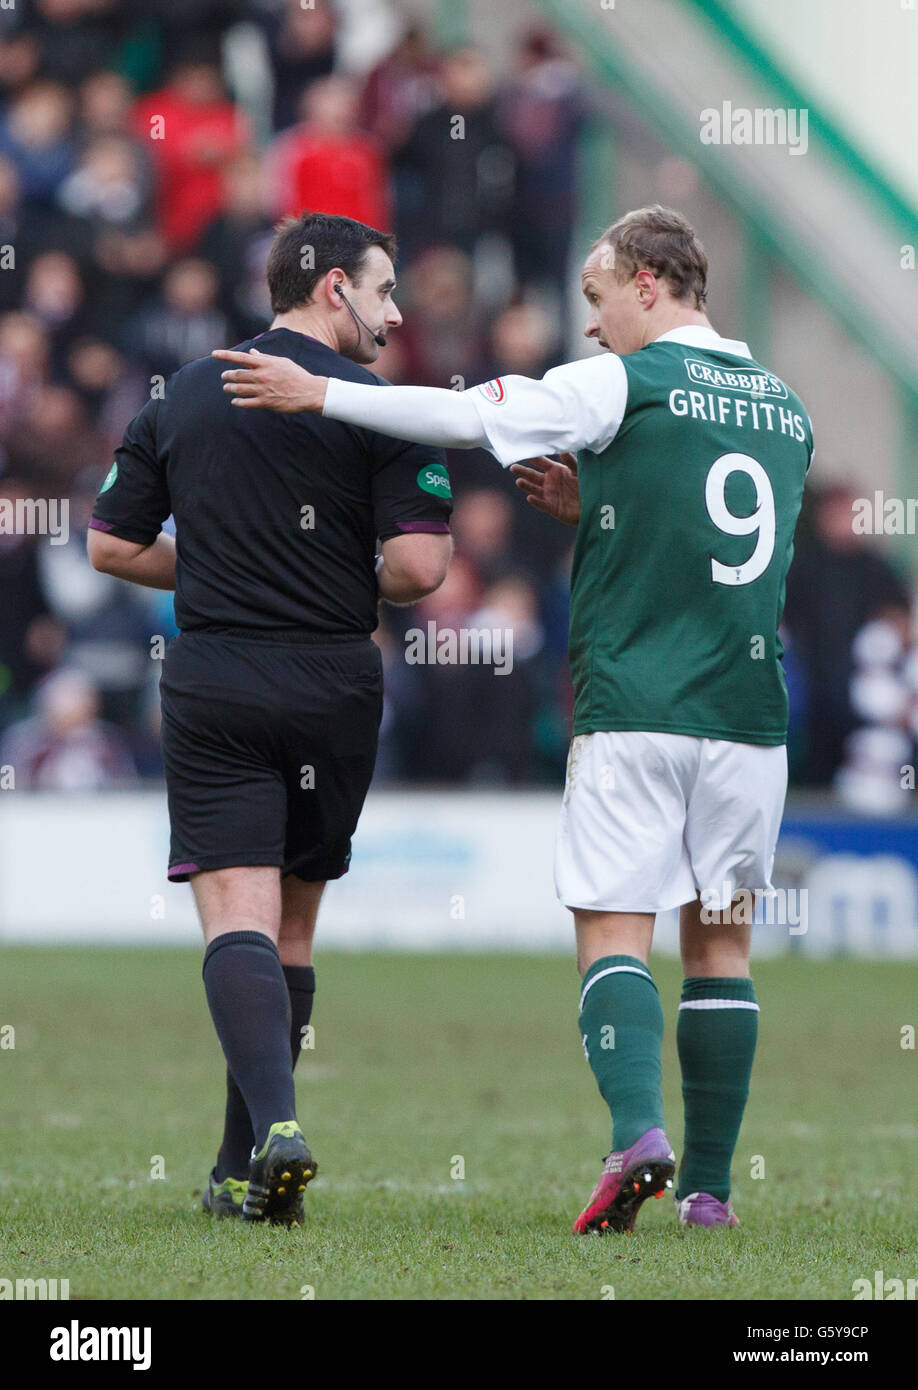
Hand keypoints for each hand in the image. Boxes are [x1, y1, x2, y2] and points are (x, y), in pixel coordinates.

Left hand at [212, 348, 328, 412]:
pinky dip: (238, 402)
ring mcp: (263, 390)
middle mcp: (262, 376)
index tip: (214, 354)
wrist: (309, 391)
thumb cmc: (296, 375)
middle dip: (228, 375)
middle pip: (237, 374)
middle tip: (224, 376)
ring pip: (239, 389)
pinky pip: (247, 403)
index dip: (226, 355)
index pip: (241, 358)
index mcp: (265, 364)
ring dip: (230, 388)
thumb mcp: (282, 362)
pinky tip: (234, 402)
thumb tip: (252, 353)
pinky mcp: (266, 402)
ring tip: (227, 388)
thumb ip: (265, 358)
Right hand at [509, 452, 579, 524]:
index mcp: (555, 470)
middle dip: (522, 471)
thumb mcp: (579, 471)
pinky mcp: (551, 507)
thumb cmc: (586, 484)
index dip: (533, 457)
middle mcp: (549, 482)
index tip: (523, 451)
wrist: (592, 505)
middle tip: (513, 467)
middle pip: (532, 475)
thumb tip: (563, 450)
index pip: (541, 462)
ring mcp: (549, 494)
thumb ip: (571, 462)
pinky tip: (530, 497)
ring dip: (526, 486)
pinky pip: (541, 504)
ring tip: (519, 481)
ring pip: (534, 489)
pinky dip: (536, 501)